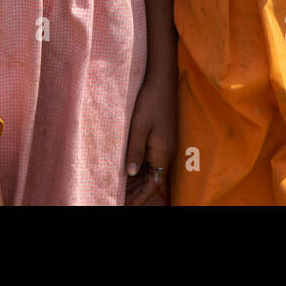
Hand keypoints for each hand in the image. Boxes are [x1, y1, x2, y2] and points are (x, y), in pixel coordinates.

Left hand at [124, 64, 175, 205]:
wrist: (162, 81)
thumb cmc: (150, 102)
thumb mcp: (138, 127)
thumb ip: (135, 151)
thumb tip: (130, 174)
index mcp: (162, 154)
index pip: (153, 185)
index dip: (139, 198)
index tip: (124, 205)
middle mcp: (167, 153)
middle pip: (153, 181)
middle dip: (136, 192)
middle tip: (117, 199)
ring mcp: (166, 146)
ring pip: (152, 172)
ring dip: (138, 181)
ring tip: (120, 189)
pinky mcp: (163, 139)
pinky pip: (152, 161)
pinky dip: (141, 169)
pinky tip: (128, 170)